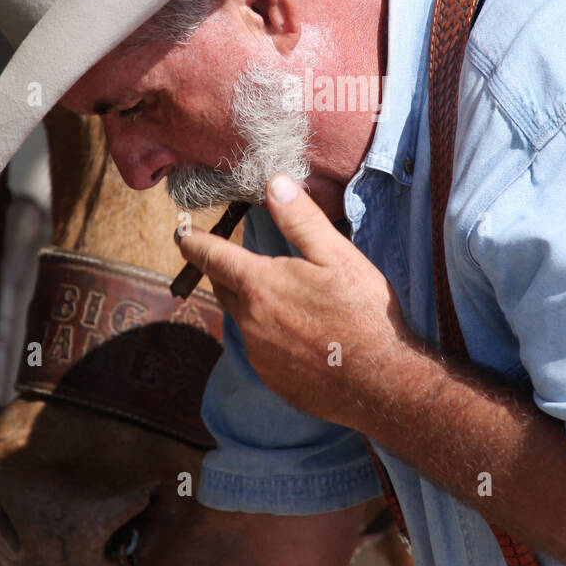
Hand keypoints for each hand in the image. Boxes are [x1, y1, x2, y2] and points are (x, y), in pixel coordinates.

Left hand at [174, 174, 413, 424]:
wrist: (383, 382)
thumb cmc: (363, 314)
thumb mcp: (337, 256)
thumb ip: (300, 220)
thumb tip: (273, 184)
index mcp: (260, 286)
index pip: (212, 257)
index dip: (194, 243)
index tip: (182, 234)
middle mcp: (250, 322)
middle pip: (223, 288)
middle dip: (222, 270)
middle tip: (229, 257)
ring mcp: (259, 354)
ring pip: (244, 319)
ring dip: (251, 304)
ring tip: (279, 295)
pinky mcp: (273, 379)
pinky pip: (261, 348)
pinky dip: (270, 334)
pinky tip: (300, 333)